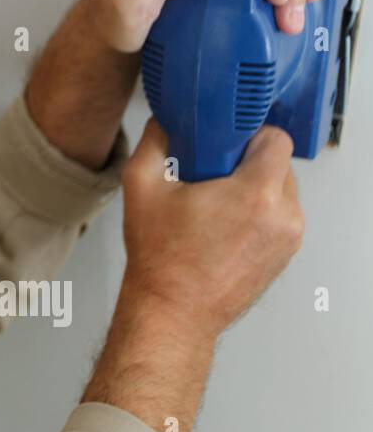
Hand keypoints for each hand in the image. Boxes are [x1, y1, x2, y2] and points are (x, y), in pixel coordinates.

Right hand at [119, 117, 304, 339]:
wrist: (173, 310)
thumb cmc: (160, 257)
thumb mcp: (141, 186)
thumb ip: (155, 141)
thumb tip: (166, 121)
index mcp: (255, 194)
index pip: (275, 139)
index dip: (248, 134)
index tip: (222, 143)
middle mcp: (283, 215)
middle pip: (278, 163)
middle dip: (247, 161)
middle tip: (210, 174)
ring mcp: (289, 238)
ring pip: (281, 190)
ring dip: (254, 187)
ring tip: (216, 203)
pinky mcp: (286, 255)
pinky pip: (280, 216)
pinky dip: (258, 212)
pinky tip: (224, 225)